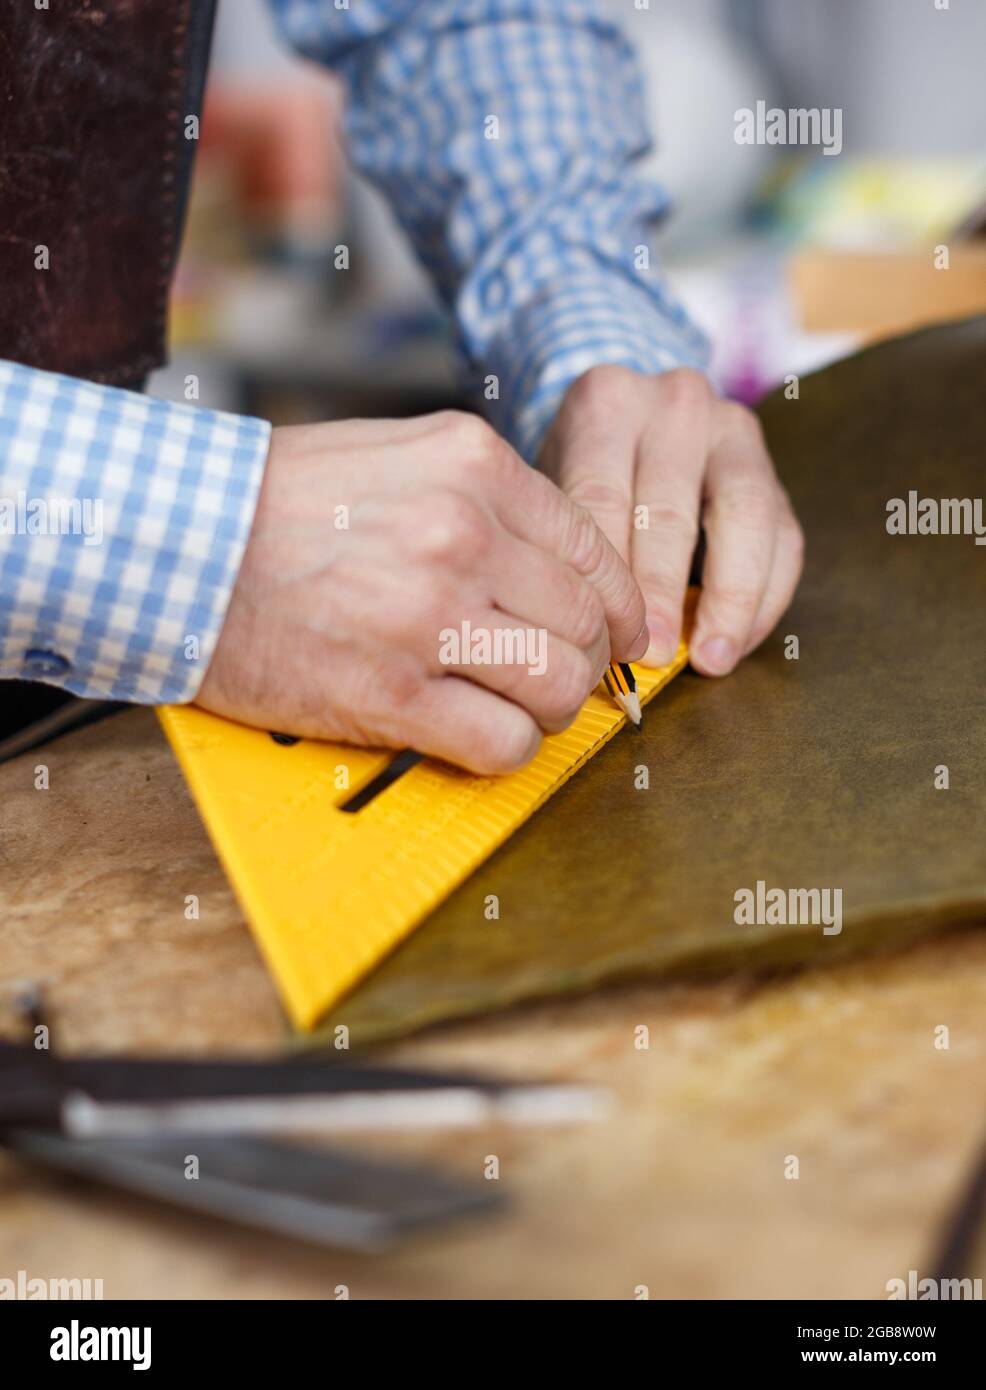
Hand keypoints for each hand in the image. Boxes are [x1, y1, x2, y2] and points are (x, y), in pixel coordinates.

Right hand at [197, 412, 646, 772]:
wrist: (178, 544)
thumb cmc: (275, 502)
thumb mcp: (393, 454)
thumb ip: (480, 495)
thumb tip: (554, 560)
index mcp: (473, 469)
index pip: (595, 550)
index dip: (618, 605)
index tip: (617, 634)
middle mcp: (464, 536)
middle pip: (587, 623)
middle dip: (587, 661)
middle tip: (558, 675)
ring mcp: (430, 616)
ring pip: (559, 686)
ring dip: (550, 708)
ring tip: (515, 705)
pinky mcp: (392, 692)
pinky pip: (503, 743)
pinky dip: (506, 749)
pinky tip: (476, 733)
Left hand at [538, 366, 803, 674]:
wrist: (630, 421)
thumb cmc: (581, 470)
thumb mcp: (554, 486)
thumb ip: (569, 544)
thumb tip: (583, 639)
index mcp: (608, 404)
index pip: (601, 495)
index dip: (608, 575)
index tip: (608, 635)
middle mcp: (676, 405)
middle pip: (670, 509)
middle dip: (662, 593)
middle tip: (653, 655)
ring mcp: (733, 429)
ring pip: (744, 517)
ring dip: (730, 599)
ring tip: (711, 659)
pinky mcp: (772, 469)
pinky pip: (783, 539)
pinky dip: (763, 599)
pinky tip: (736, 643)